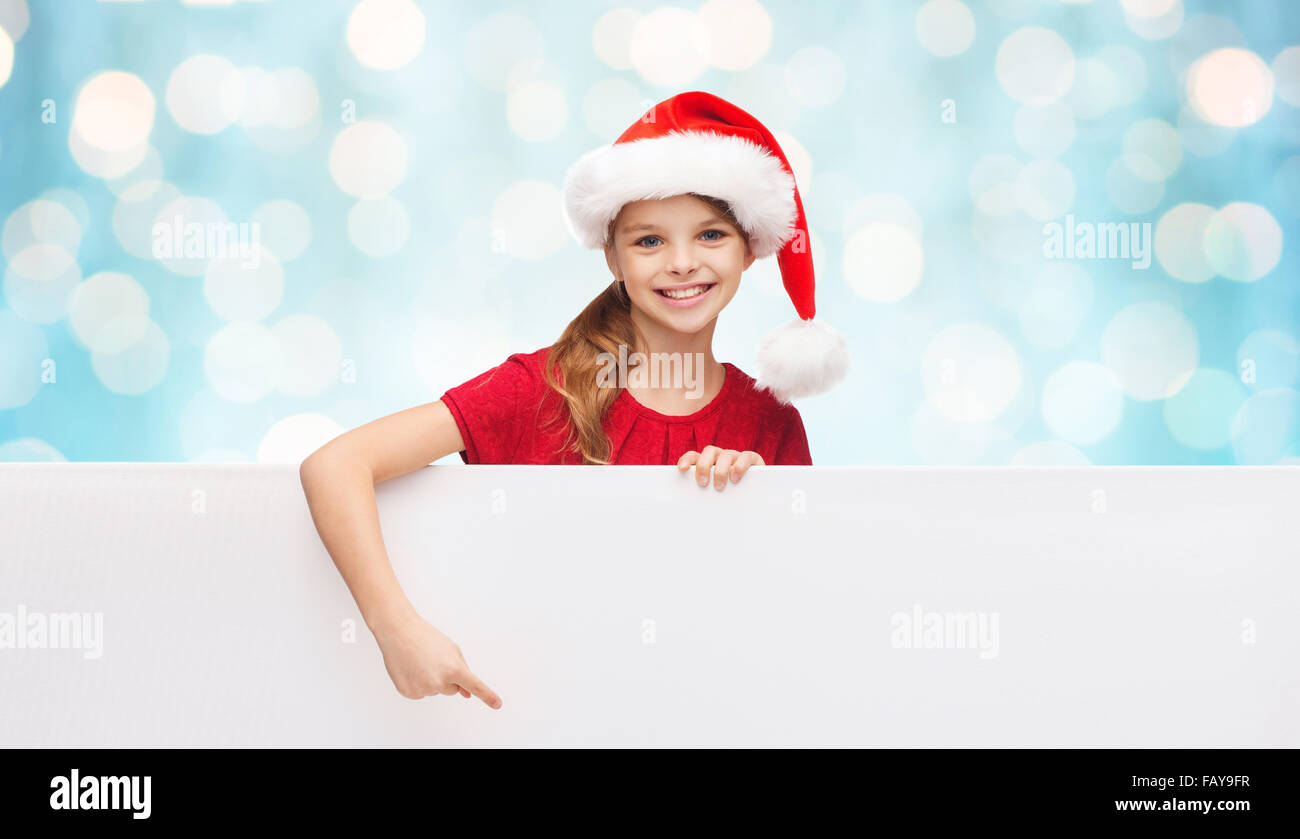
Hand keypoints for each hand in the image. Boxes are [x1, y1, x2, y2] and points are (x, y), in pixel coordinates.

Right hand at [371, 613, 501, 708]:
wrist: (399, 633)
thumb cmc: (426, 638)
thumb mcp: (451, 650)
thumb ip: (462, 671)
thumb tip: (466, 694)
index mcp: (453, 668)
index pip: (474, 686)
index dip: (487, 696)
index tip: (498, 704)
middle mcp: (439, 682)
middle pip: (452, 690)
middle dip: (447, 679)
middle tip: (434, 661)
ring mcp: (423, 689)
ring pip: (436, 691)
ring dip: (431, 680)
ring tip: (420, 662)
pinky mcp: (409, 693)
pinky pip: (421, 693)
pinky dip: (418, 684)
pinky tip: (411, 669)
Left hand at [677, 446, 764, 490]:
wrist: (757, 496)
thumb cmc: (730, 497)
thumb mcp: (714, 495)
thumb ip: (704, 495)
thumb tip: (688, 511)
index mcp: (709, 463)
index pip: (694, 456)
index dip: (687, 460)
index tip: (681, 469)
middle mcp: (721, 457)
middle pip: (709, 451)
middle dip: (703, 466)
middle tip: (703, 483)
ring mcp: (736, 457)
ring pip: (726, 455)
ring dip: (720, 470)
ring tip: (720, 486)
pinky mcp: (753, 459)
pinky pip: (746, 456)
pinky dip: (740, 465)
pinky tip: (735, 476)